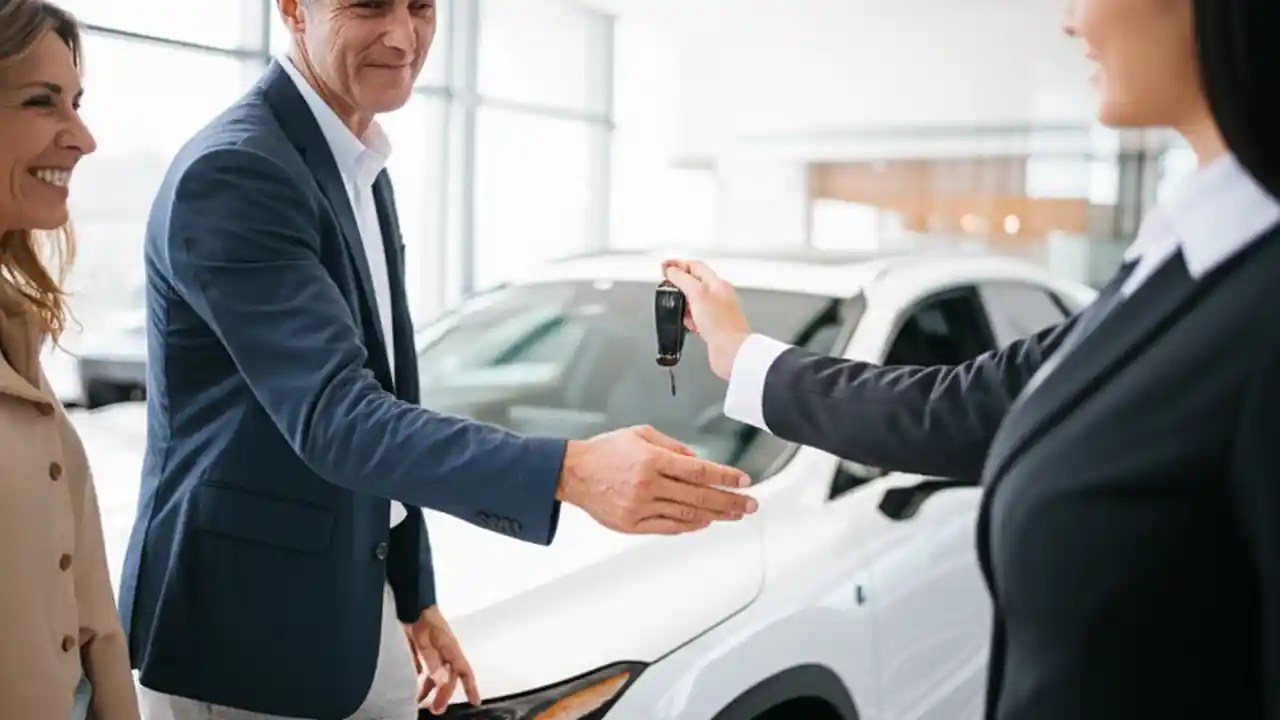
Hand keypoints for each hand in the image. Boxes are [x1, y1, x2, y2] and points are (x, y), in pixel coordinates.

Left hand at [404, 606, 480, 714]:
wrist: (411, 601)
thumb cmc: (422, 616)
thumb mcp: (425, 640)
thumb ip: (432, 660)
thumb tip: (441, 680)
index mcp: (450, 648)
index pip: (465, 671)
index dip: (471, 687)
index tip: (475, 701)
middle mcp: (444, 651)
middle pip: (448, 677)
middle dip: (444, 695)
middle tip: (437, 709)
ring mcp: (434, 650)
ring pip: (436, 674)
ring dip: (431, 689)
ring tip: (423, 703)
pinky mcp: (422, 647)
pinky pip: (425, 668)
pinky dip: (422, 679)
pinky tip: (415, 687)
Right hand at [556, 425, 756, 533]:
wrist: (572, 472)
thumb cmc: (605, 451)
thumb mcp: (641, 434)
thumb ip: (673, 447)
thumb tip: (697, 461)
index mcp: (652, 460)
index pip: (700, 471)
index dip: (725, 477)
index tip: (743, 481)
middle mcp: (648, 485)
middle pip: (699, 496)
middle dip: (730, 501)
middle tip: (750, 504)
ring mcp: (640, 507)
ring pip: (687, 513)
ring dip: (715, 515)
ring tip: (734, 515)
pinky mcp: (632, 524)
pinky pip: (668, 527)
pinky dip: (689, 525)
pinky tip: (705, 522)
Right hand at [661, 259, 751, 379]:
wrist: (731, 351)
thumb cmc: (721, 324)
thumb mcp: (697, 294)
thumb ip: (683, 279)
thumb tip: (672, 270)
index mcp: (718, 284)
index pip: (696, 266)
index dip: (678, 265)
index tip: (665, 268)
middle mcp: (719, 296)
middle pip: (695, 283)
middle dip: (680, 285)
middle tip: (668, 286)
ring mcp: (717, 312)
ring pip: (695, 301)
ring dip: (684, 303)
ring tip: (677, 307)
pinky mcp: (714, 327)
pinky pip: (698, 318)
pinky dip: (690, 319)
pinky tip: (688, 323)